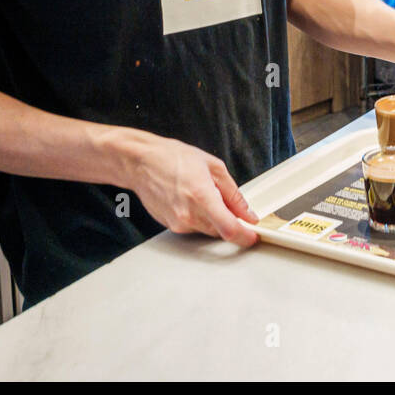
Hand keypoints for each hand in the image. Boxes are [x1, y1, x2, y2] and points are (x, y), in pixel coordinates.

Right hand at [116, 129, 258, 246]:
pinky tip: (190, 198)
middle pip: (220, 231)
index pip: (229, 229)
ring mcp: (177, 223)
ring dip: (213, 218)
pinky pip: (193, 227)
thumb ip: (233, 194)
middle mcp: (188, 214)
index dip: (245, 236)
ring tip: (202, 193)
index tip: (253, 236)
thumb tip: (247, 212)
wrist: (141, 162)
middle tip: (229, 204)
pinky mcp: (170, 226)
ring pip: (207, 230)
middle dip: (230, 222)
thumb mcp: (213, 167)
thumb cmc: (172, 158)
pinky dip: (198, 217)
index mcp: (202, 196)